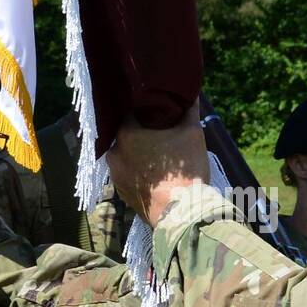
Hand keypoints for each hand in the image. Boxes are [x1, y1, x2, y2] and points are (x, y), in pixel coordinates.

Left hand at [107, 102, 210, 225]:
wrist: (181, 214)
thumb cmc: (185, 171)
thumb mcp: (192, 133)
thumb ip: (189, 110)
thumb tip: (191, 92)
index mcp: (126, 134)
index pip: (129, 111)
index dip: (143, 108)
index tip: (156, 109)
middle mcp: (114, 153)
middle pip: (126, 134)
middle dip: (140, 132)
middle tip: (158, 132)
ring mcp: (115, 175)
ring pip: (125, 155)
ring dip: (137, 153)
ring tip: (157, 153)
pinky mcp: (121, 193)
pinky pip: (127, 174)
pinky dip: (137, 171)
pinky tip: (153, 172)